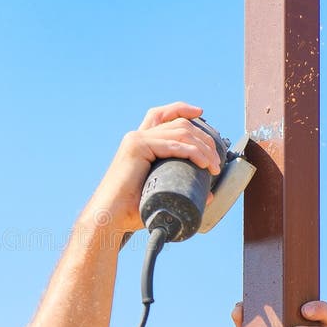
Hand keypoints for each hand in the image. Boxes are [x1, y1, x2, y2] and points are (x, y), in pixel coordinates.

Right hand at [88, 102, 221, 233]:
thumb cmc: (130, 210)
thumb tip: (208, 195)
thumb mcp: (160, 194)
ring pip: (180, 132)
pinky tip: (204, 163)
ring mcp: (136, 140)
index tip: (201, 112)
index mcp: (139, 143)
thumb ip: (181, 191)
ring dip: (203, 147)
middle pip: (178, 123)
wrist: (110, 217)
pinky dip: (193, 152)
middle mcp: (137, 137)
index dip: (182, 109)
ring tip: (214, 166)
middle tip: (216, 159)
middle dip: (203, 137)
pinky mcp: (137, 147)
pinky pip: (174, 145)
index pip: (161, 115)